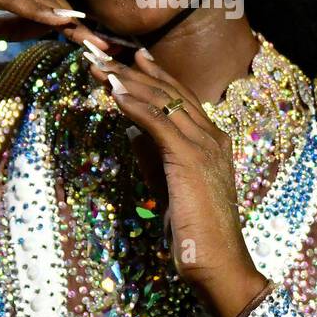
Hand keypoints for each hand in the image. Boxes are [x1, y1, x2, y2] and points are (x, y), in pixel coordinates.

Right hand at [0, 0, 109, 84]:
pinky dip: (42, 11)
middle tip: (112, 42)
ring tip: (98, 37)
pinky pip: (16, 0)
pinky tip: (65, 23)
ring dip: (70, 18)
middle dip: (83, 21)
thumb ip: (16, 27)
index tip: (103, 41)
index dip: (76, 20)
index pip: (48, 0)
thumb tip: (50, 29)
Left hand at [85, 48, 266, 316]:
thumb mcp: (170, 185)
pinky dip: (134, 104)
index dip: (154, 74)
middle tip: (102, 54)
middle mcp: (212, 136)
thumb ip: (155, 156)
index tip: (131, 57)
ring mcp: (204, 145)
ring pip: (161, 101)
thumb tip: (132, 130)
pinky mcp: (189, 159)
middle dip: (133, 71)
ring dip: (126, 82)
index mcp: (213, 140)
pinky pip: (158, 122)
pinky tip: (113, 92)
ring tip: (98, 67)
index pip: (180, 97)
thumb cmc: (195, 232)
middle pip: (169, 91)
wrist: (217, 262)